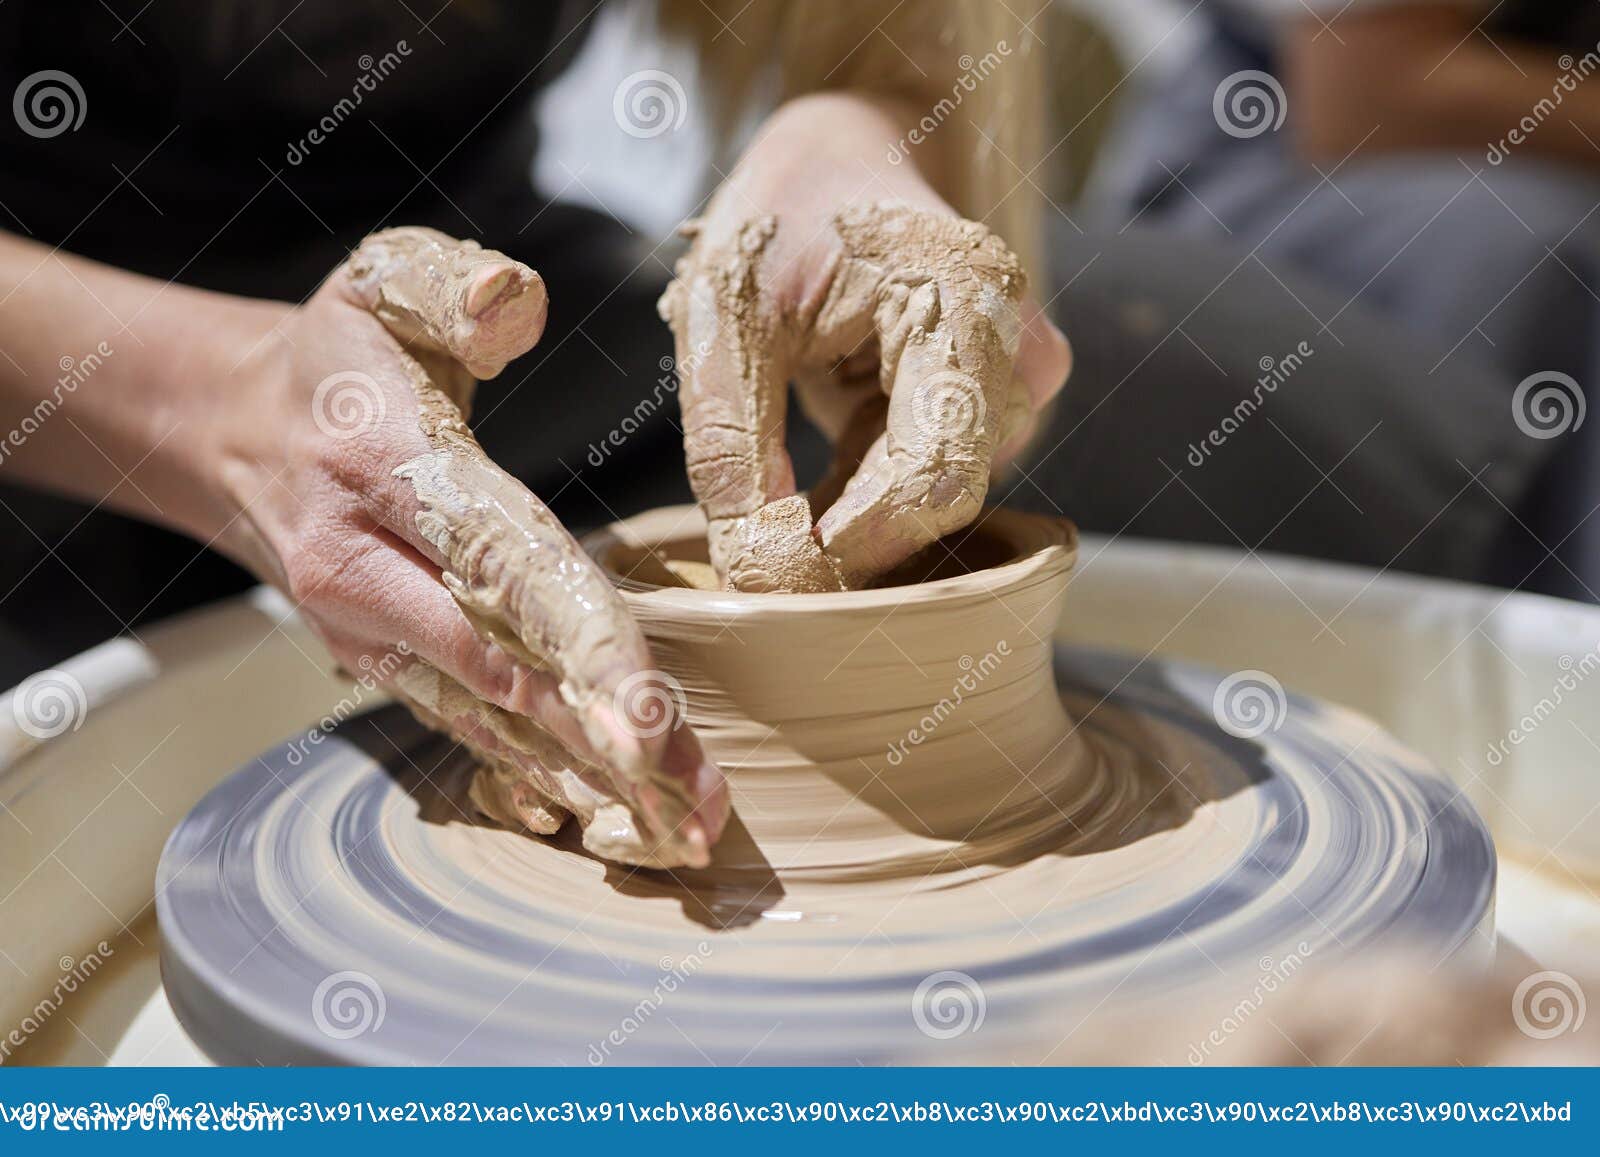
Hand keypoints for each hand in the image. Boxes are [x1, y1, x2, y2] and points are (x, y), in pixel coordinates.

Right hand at [211, 228, 727, 867]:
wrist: (232, 434)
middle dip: (607, 743)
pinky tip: (602, 816)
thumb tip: (517, 306)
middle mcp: (365, 572)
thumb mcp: (380, 279)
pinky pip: (465, 728)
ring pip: (492, 719)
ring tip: (679, 832)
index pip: (498, 563)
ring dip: (588, 778)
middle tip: (697, 811)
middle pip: (506, 669)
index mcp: (383, 470)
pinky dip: (536, 774)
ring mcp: (368, 635)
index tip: (645, 718)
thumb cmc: (335, 360)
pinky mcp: (383, 665)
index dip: (578, 645)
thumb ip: (450, 285)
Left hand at [658, 94, 1071, 590]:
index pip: (933, 480)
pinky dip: (863, 500)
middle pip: (940, 503)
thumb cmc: (782, 214)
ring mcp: (1017, 386)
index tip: (761, 560)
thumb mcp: (725, 316)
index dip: (849, 545)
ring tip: (778, 462)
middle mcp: (1020, 353)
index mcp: (969, 302)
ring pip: (933, 506)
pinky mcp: (993, 410)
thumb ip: (732, 445)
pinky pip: (927, 489)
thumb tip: (757, 568)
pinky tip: (813, 462)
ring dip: (850, 517)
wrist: (838, 157)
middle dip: (846, 540)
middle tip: (751, 534)